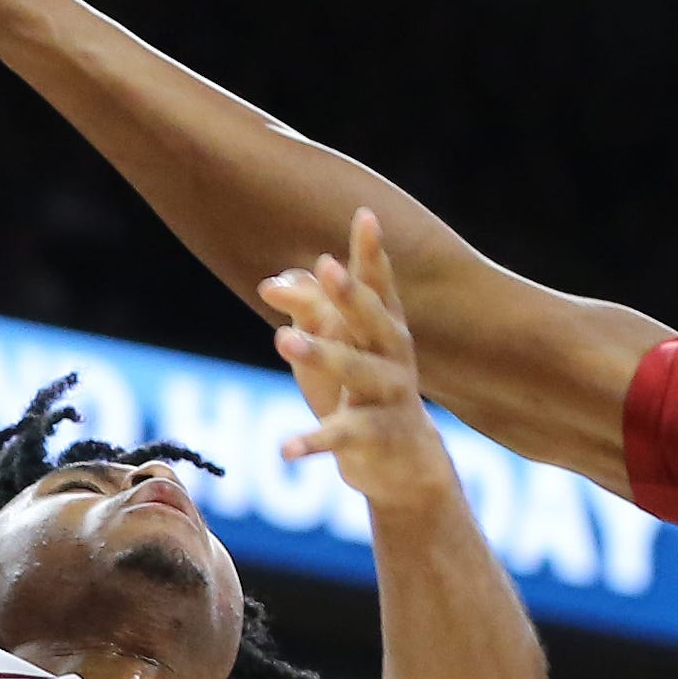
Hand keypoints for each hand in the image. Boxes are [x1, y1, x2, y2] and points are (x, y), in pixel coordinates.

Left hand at [259, 210, 462, 514]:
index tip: (365, 214)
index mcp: (385, 328)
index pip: (379, 284)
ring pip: (357, 372)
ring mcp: (390, 397)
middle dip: (353, 295)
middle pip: (374, 321)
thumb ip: (309, 309)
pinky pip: (344, 437)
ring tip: (282, 339)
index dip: (372, 251)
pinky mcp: (377, 438)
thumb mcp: (338, 347)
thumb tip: (272, 283)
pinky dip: (313, 443)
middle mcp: (395, 356)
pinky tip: (286, 449)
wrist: (404, 464)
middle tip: (329, 267)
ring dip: (322, 355)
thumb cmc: (363, 392)